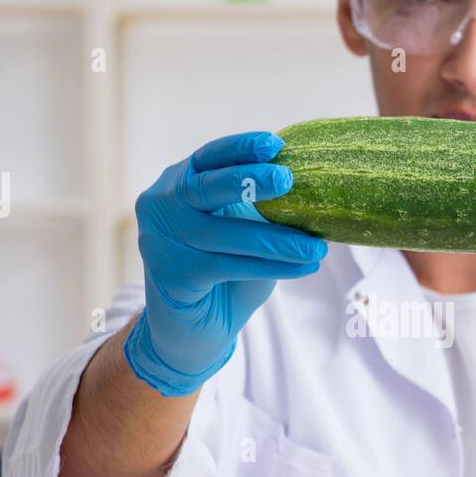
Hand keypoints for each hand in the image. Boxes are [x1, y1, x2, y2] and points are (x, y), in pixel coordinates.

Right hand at [124, 130, 326, 396]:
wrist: (195, 332)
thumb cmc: (227, 273)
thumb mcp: (242, 230)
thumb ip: (258, 208)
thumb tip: (312, 189)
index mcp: (178, 182)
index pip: (208, 157)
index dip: (239, 148)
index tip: (275, 144)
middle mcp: (160, 205)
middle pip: (203, 187)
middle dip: (247, 181)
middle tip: (288, 179)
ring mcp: (158, 241)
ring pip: (221, 233)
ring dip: (275, 239)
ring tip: (317, 247)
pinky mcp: (170, 275)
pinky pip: (226, 266)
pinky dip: (271, 266)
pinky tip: (303, 268)